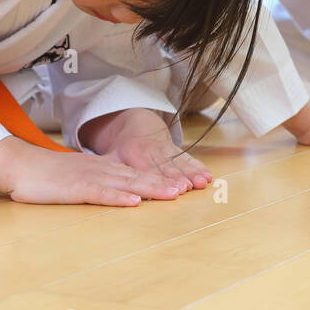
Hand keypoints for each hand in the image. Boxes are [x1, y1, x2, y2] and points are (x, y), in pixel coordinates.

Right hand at [0, 134, 183, 206]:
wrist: (19, 166)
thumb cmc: (46, 175)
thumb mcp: (77, 176)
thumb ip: (97, 181)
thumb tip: (115, 191)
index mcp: (101, 167)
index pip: (135, 171)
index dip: (159, 177)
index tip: (180, 183)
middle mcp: (100, 169)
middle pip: (137, 176)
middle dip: (163, 182)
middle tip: (186, 189)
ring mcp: (88, 178)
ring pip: (125, 183)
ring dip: (149, 189)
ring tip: (171, 195)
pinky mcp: (74, 190)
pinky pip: (100, 193)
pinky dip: (118, 197)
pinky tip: (133, 201)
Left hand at [79, 108, 210, 192]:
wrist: (136, 121)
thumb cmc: (121, 146)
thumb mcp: (110, 155)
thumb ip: (107, 169)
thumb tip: (100, 186)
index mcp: (134, 154)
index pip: (147, 170)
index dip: (158, 179)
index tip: (169, 189)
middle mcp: (152, 151)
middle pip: (166, 167)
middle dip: (178, 177)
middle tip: (187, 187)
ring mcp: (166, 150)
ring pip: (180, 162)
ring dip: (191, 172)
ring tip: (202, 182)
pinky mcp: (176, 150)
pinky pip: (188, 158)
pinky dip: (198, 166)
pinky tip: (208, 175)